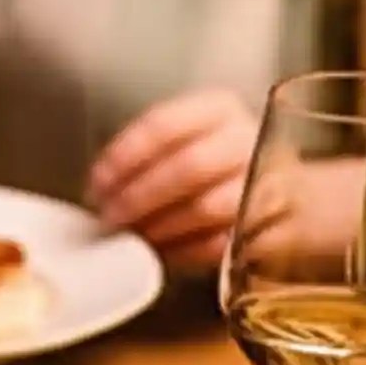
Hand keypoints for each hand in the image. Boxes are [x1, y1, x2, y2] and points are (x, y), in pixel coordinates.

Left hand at [87, 89, 258, 270]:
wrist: (268, 191)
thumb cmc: (207, 167)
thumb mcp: (176, 144)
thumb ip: (141, 158)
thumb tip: (98, 191)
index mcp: (217, 110)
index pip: (163, 125)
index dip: (124, 157)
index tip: (97, 184)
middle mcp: (245, 139)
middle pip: (189, 166)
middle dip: (141, 196)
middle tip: (111, 218)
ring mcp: (262, 183)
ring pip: (206, 207)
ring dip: (160, 227)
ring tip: (133, 238)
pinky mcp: (264, 225)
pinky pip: (220, 242)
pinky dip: (182, 252)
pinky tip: (158, 255)